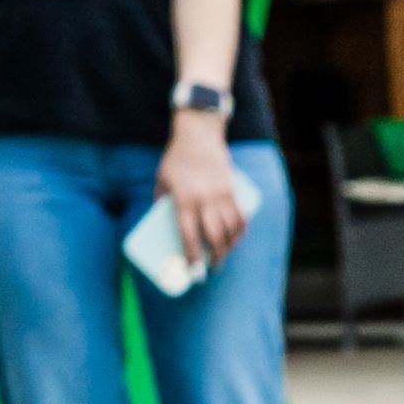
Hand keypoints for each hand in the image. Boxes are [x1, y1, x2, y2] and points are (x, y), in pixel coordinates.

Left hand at [157, 120, 251, 265]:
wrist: (199, 134)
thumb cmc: (176, 158)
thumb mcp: (162, 179)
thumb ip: (162, 202)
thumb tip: (163, 224)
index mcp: (185, 198)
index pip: (189, 234)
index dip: (192, 255)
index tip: (193, 269)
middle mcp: (206, 199)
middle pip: (214, 236)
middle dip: (215, 256)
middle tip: (211, 267)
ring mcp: (222, 195)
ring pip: (231, 230)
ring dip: (229, 248)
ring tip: (223, 256)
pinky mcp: (233, 191)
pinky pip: (240, 218)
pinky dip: (240, 232)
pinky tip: (235, 240)